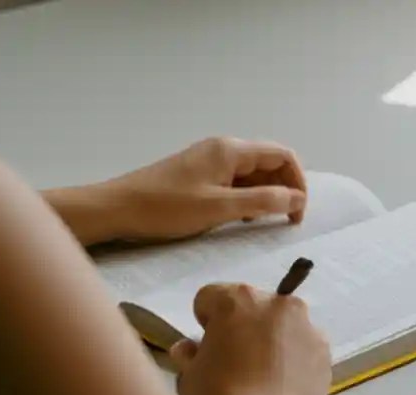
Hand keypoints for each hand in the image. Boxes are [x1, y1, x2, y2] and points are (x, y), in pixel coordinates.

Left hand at [47, 137, 307, 246]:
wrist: (117, 208)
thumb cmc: (167, 208)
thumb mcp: (220, 208)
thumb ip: (263, 202)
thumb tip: (297, 199)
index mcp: (231, 150)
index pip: (283, 155)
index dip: (298, 182)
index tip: (297, 214)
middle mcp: (223, 150)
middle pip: (270, 163)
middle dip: (283, 190)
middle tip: (283, 222)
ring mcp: (210, 162)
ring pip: (253, 175)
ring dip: (265, 197)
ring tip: (261, 223)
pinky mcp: (200, 176)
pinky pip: (235, 182)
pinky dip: (246, 199)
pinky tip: (239, 219)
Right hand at [169, 283, 330, 394]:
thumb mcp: (189, 374)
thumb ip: (191, 354)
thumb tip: (191, 350)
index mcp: (237, 299)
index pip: (211, 296)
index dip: (204, 321)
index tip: (205, 345)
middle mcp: (277, 304)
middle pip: (253, 306)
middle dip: (242, 326)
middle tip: (234, 361)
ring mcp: (307, 327)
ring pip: (283, 325)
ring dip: (272, 339)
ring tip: (262, 377)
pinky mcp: (326, 353)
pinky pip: (304, 347)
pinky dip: (294, 359)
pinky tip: (283, 386)